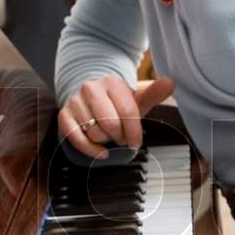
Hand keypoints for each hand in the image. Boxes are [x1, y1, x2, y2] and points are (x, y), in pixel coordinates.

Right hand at [58, 75, 175, 159]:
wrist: (91, 102)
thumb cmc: (118, 104)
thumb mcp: (136, 100)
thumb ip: (154, 93)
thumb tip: (171, 82)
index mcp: (112, 82)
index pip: (127, 111)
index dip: (134, 132)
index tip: (136, 142)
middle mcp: (90, 88)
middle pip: (110, 124)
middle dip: (119, 137)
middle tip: (121, 137)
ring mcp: (75, 101)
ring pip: (94, 132)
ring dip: (104, 141)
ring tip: (107, 136)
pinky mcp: (64, 115)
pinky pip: (77, 139)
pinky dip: (91, 150)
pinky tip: (101, 152)